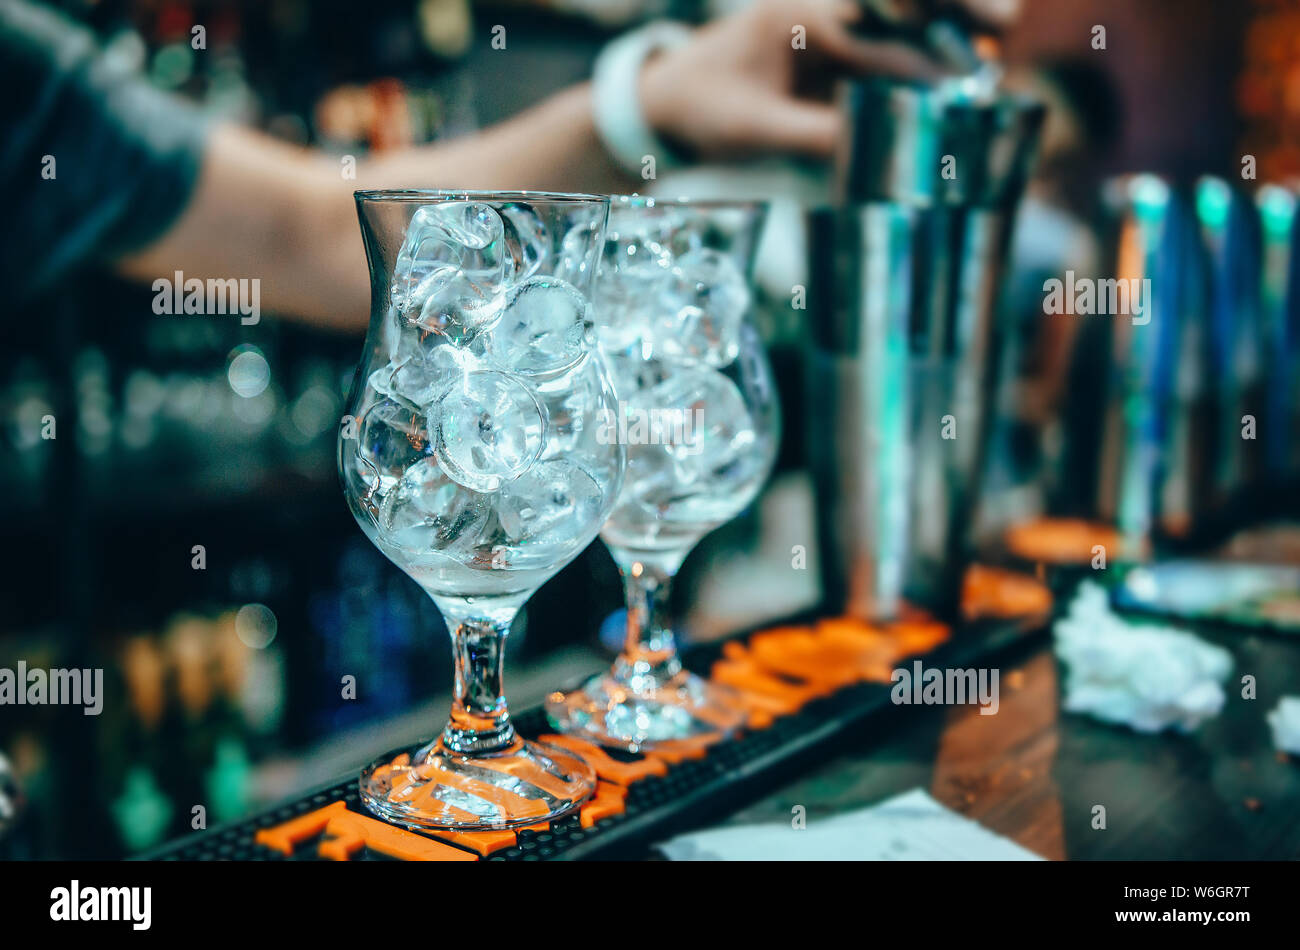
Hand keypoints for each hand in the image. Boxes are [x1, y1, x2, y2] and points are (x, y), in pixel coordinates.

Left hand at [639, 0, 1018, 160]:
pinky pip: (892, 29)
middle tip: (1008, 22)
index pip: (870, 38)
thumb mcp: (754, 130)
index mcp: (799, 15)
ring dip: (953, 14)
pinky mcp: (838, 33)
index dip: (918, 66)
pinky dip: (930, 37)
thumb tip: (882, 155)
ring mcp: (833, 13)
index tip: (959, 92)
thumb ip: (816, 137)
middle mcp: (823, 3)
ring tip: (1005, 28)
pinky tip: (970, 51)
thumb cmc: (706, 107)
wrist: (670, 95)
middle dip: (957, 5)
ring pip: (905, 7)